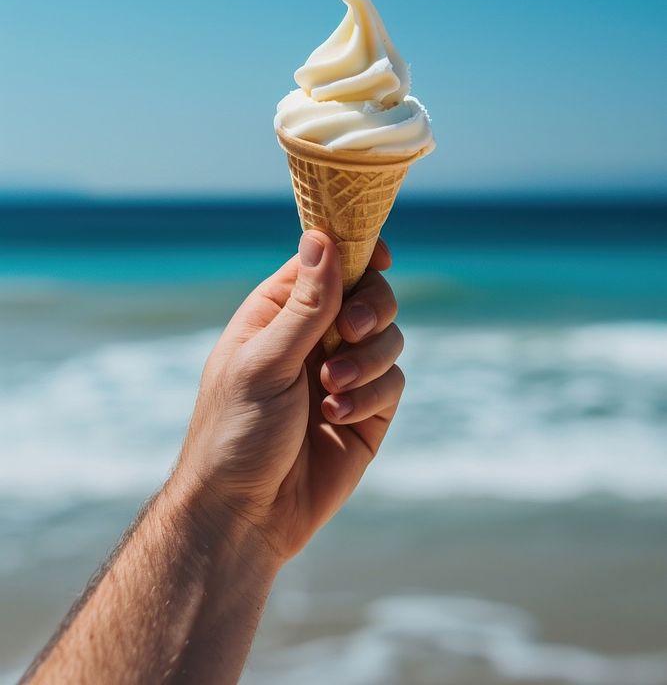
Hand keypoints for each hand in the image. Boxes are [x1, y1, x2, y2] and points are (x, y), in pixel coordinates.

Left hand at [172, 230, 403, 562]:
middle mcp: (314, 337)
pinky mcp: (367, 411)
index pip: (326, 263)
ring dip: (367, 359)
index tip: (381, 255)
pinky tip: (336, 419)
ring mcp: (344, 372)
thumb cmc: (235, 432)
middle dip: (370, 307)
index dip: (356, 251)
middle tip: (349, 329)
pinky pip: (393, 382)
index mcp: (279, 313)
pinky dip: (371, 396)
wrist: (244, 516)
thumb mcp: (265, 361)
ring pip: (389, 337)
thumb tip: (323, 237)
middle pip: (370, 293)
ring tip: (332, 389)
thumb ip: (305, 305)